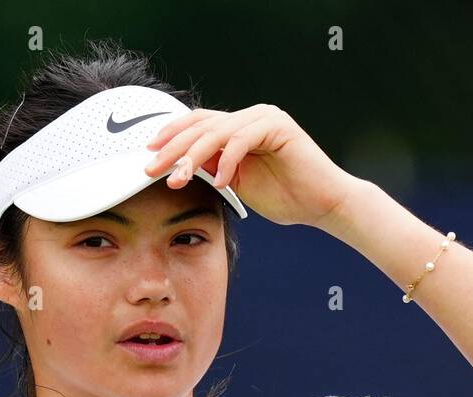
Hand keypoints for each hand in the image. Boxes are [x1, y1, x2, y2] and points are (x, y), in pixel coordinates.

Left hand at [143, 104, 361, 230]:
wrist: (324, 204)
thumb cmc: (287, 197)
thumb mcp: (238, 183)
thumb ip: (213, 168)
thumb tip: (179, 165)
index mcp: (240, 127)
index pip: (198, 124)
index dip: (171, 137)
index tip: (149, 155)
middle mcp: (252, 116)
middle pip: (201, 124)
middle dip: (172, 148)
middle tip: (151, 168)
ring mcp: (265, 118)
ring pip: (217, 131)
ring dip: (192, 157)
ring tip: (178, 179)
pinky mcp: (279, 126)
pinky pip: (241, 140)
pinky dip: (227, 162)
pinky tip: (220, 183)